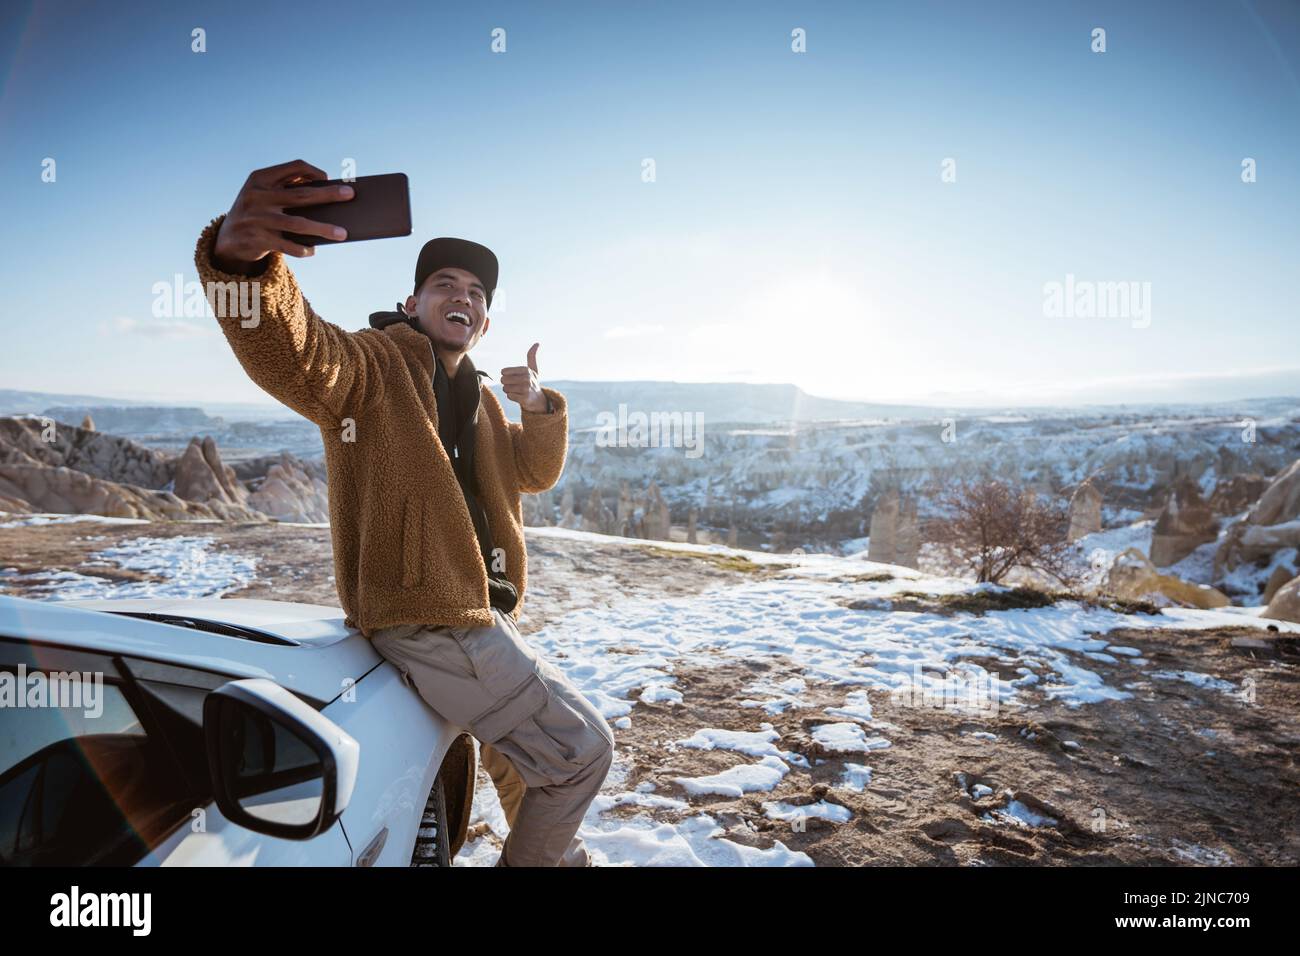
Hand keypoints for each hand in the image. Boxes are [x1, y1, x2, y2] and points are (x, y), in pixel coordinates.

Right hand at [212, 159, 355, 273]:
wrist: (228, 238)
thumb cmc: (257, 211)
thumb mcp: (263, 193)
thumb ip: (287, 187)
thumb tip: (327, 190)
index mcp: (260, 178)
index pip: (293, 167)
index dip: (313, 171)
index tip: (329, 178)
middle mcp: (257, 196)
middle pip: (301, 194)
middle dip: (328, 195)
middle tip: (350, 195)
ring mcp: (258, 218)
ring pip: (298, 224)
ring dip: (323, 229)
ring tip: (343, 233)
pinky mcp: (258, 239)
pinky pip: (287, 246)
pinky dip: (302, 249)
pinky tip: (313, 250)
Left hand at [501, 343, 547, 413]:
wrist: (538, 399)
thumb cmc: (532, 382)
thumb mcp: (533, 368)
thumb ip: (532, 356)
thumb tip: (537, 343)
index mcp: (526, 370)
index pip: (504, 372)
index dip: (506, 375)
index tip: (514, 377)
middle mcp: (527, 378)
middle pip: (503, 380)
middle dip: (506, 384)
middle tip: (515, 385)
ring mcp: (526, 389)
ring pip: (505, 388)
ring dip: (509, 390)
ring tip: (517, 391)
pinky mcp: (524, 399)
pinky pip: (509, 396)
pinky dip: (512, 397)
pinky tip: (519, 396)